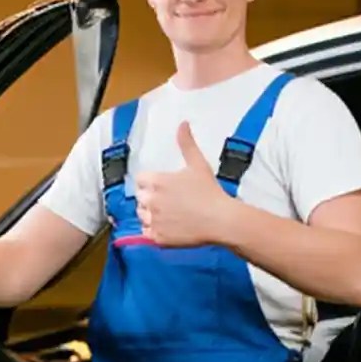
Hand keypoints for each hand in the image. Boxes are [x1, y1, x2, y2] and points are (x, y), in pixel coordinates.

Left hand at [134, 121, 235, 246]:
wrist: (220, 220)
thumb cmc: (210, 191)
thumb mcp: (198, 164)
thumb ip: (186, 143)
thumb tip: (183, 123)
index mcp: (156, 182)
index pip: (141, 180)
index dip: (151, 182)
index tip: (164, 187)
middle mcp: (151, 201)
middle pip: (140, 198)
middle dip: (150, 198)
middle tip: (170, 201)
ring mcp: (153, 220)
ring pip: (142, 216)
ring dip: (151, 215)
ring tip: (170, 215)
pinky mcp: (157, 238)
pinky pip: (147, 233)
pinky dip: (154, 232)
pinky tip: (170, 227)